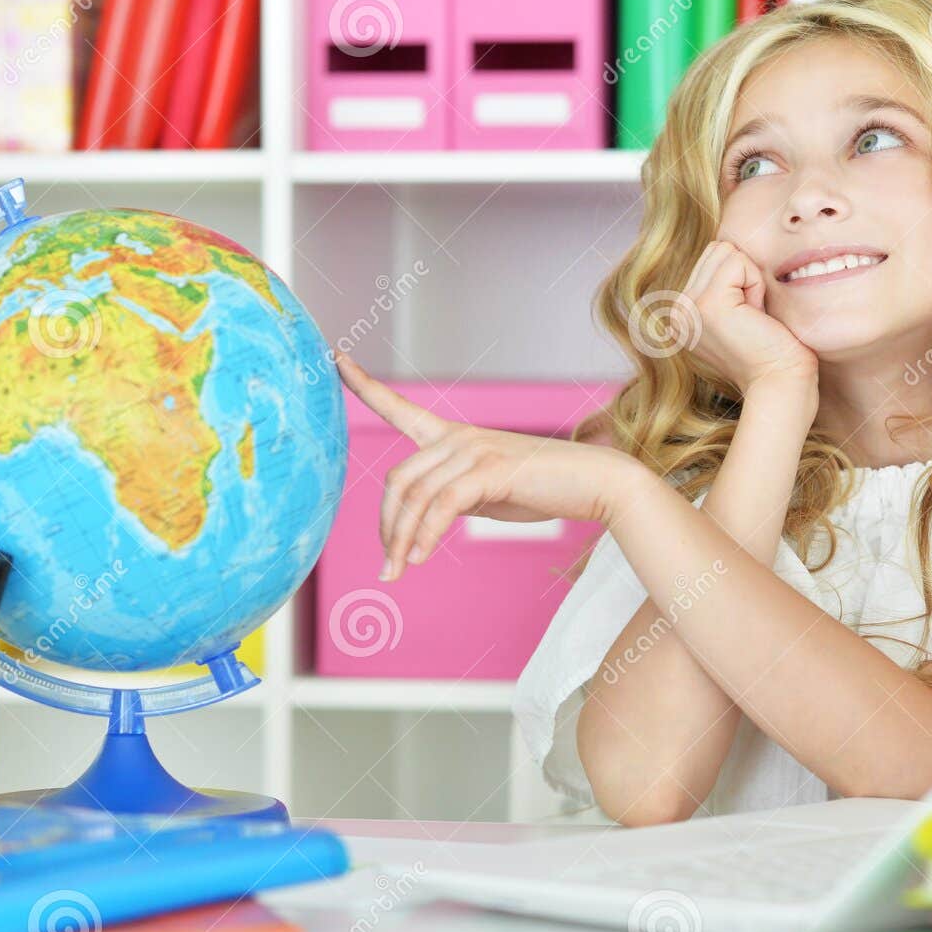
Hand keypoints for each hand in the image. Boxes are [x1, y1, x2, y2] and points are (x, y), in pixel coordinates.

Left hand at [335, 354, 646, 580]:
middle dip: (386, 525)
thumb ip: (451, 498)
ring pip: (416, 496)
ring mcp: (474, 449)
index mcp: (453, 436)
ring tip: (397, 572)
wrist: (596, 482)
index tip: (335, 358)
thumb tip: (420, 524)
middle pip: (398, 479)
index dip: (363, 384)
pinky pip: (442, 505)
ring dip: (401, 540)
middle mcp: (458, 436)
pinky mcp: (490, 469)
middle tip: (388, 566)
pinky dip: (426, 534)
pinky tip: (421, 557)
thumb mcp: (486, 493)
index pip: (399, 407)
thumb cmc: (543, 489)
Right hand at [672, 240, 817, 394]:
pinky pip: (739, 262)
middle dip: (744, 275)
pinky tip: (756, 316)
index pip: (712, 257)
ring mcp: (688, 308)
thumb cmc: (773, 351)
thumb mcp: (738, 313)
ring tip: (753, 317)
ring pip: (727, 251)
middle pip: (717, 249)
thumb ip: (724, 285)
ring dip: (750, 279)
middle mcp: (677, 311)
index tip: (747, 318)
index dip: (741, 279)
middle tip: (752, 317)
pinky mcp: (707, 304)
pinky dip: (756, 284)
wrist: (779, 383)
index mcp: (682, 314)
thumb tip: (730, 246)